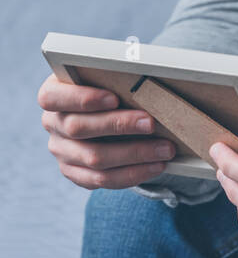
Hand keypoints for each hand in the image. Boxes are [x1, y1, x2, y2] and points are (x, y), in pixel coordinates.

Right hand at [38, 73, 175, 189]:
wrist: (104, 112)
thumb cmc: (108, 87)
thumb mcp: (105, 77)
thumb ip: (115, 77)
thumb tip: (146, 78)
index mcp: (52, 94)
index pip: (52, 97)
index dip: (82, 98)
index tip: (114, 98)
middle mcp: (52, 124)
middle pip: (78, 128)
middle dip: (119, 125)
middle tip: (151, 123)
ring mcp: (61, 151)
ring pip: (94, 159)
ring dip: (134, 154)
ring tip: (164, 149)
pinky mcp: (75, 172)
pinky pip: (102, 180)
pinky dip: (132, 174)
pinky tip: (155, 166)